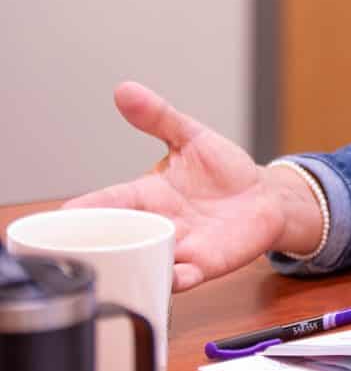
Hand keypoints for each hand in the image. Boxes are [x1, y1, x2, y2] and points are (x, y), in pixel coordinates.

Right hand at [64, 83, 307, 290]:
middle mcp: (156, 226)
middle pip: (119, 239)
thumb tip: (125, 90)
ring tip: (119, 267)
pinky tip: (171, 278)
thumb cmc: (224, 171)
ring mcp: (178, 248)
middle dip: (99, 245)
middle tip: (80, 249)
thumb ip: (159, 118)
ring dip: (133, 266)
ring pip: (145, 264)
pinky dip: (175, 281)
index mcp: (146, 196)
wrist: (265, 197)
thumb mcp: (192, 138)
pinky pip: (184, 279)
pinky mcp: (205, 264)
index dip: (86, 209)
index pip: (108, 203)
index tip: (64, 214)